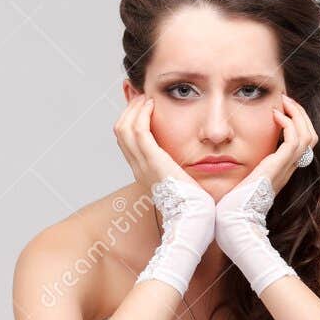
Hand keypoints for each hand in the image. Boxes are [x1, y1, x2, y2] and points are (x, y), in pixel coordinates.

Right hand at [113, 95, 215, 293]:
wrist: (196, 223)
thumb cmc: (198, 211)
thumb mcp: (188, 186)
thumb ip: (187, 173)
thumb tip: (198, 166)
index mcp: (147, 174)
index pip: (129, 142)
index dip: (133, 121)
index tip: (146, 106)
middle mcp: (140, 169)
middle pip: (121, 132)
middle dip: (129, 110)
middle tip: (142, 96)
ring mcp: (144, 166)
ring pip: (124, 128)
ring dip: (134, 108)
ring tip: (146, 97)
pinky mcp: (153, 162)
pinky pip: (138, 131)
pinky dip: (141, 114)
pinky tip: (151, 104)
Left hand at [214, 95, 315, 292]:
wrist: (230, 225)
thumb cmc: (227, 210)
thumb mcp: (234, 183)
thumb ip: (234, 171)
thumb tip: (219, 159)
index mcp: (276, 173)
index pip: (299, 144)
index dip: (295, 124)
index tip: (278, 109)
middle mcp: (284, 171)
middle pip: (310, 137)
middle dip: (300, 115)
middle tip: (285, 100)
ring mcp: (283, 170)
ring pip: (308, 136)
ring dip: (298, 115)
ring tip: (284, 102)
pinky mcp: (276, 168)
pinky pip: (295, 141)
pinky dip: (289, 124)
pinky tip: (275, 115)